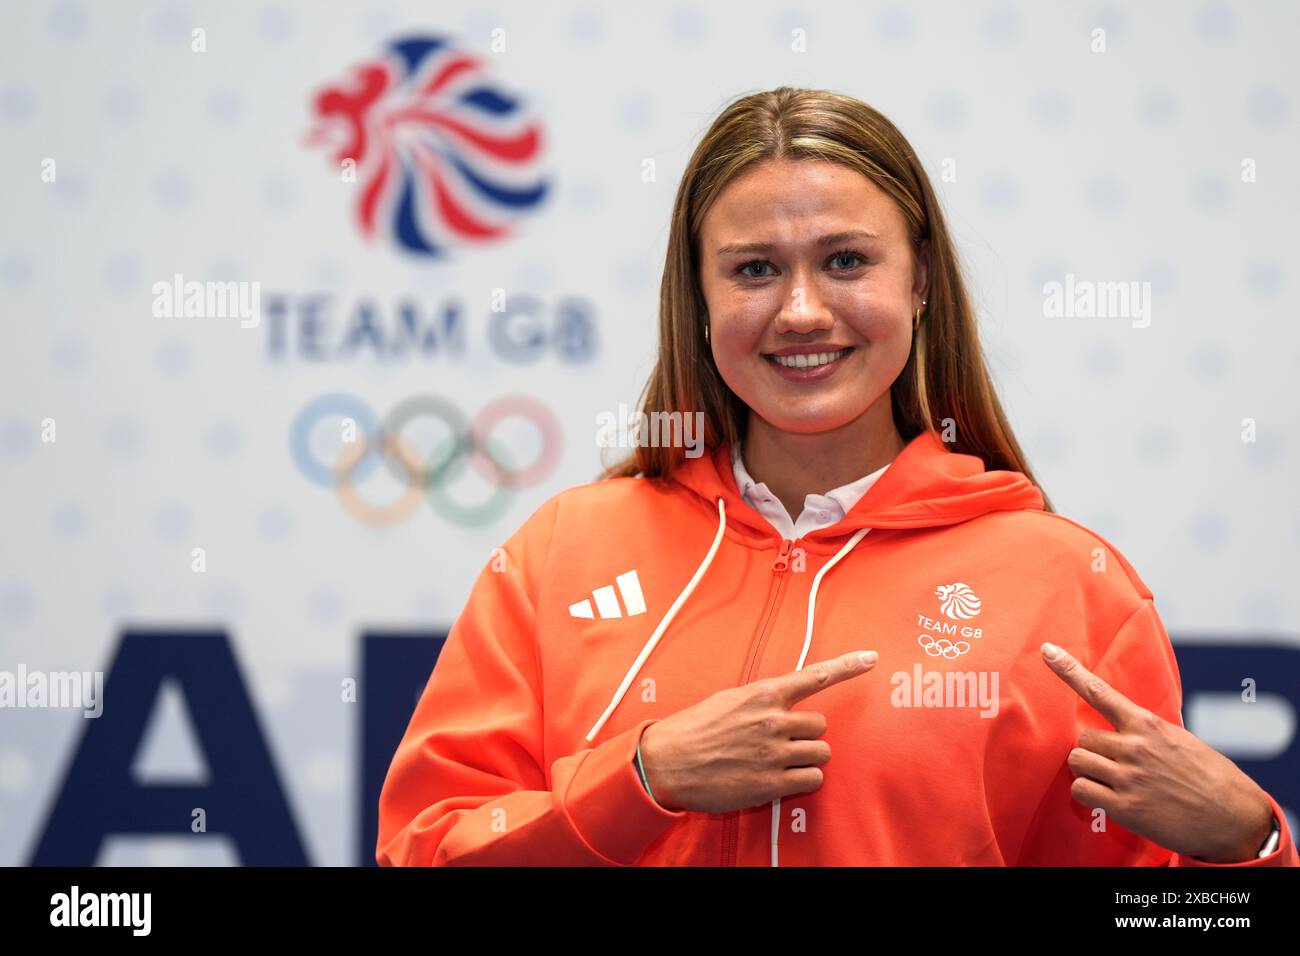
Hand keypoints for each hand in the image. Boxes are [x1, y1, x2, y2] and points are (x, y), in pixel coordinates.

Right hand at [639, 650, 877, 812]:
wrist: (667, 763)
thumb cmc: (695, 729)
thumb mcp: (728, 700)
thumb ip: (762, 701)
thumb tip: (785, 704)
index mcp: (763, 695)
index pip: (815, 676)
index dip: (848, 666)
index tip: (872, 657)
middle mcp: (774, 721)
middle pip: (820, 725)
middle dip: (806, 734)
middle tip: (781, 741)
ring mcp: (775, 753)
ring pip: (822, 753)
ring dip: (807, 757)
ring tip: (780, 761)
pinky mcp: (772, 783)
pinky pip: (812, 779)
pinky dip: (802, 780)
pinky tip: (781, 778)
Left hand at [1041, 641, 1274, 862]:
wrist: (1234, 818)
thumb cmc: (1209, 776)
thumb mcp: (1180, 740)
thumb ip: (1146, 731)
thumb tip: (1122, 727)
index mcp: (1147, 725)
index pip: (1099, 691)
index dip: (1069, 671)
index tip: (1046, 651)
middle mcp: (1133, 747)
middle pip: (1082, 737)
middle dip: (1093, 750)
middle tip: (1115, 764)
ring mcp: (1128, 777)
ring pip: (1077, 761)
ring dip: (1088, 771)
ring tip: (1114, 781)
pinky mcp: (1124, 807)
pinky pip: (1081, 790)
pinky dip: (1088, 794)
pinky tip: (1108, 799)